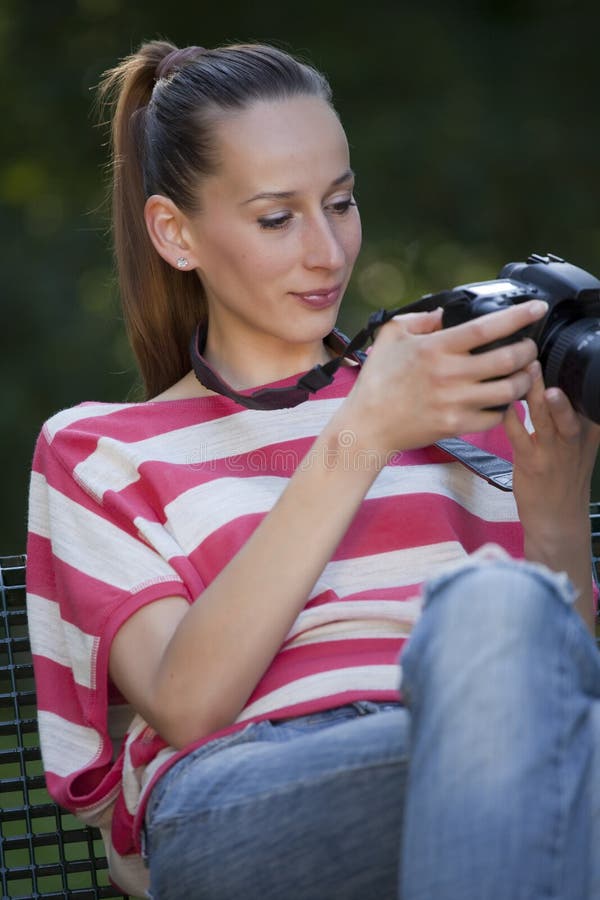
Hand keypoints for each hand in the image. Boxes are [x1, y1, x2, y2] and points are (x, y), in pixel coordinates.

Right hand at [345, 299, 547, 453]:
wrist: (367, 426)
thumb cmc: (376, 382)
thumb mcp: (390, 337)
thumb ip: (419, 319)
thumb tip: (444, 312)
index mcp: (436, 348)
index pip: (486, 327)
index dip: (518, 316)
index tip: (536, 309)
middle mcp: (449, 374)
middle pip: (508, 359)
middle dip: (528, 351)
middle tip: (530, 348)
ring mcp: (454, 402)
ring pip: (508, 390)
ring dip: (523, 380)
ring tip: (523, 374)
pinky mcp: (455, 426)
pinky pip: (495, 417)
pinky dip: (504, 409)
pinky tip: (502, 402)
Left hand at [504, 361, 599, 532]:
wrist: (558, 519)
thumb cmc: (564, 475)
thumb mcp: (579, 444)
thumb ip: (570, 415)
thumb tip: (551, 380)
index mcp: (589, 430)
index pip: (584, 397)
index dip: (571, 375)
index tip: (559, 351)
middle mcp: (575, 439)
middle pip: (567, 405)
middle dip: (553, 381)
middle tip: (539, 358)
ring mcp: (553, 452)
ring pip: (545, 418)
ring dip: (534, 394)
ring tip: (527, 372)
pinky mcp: (531, 463)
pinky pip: (519, 437)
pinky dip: (510, 418)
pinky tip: (501, 403)